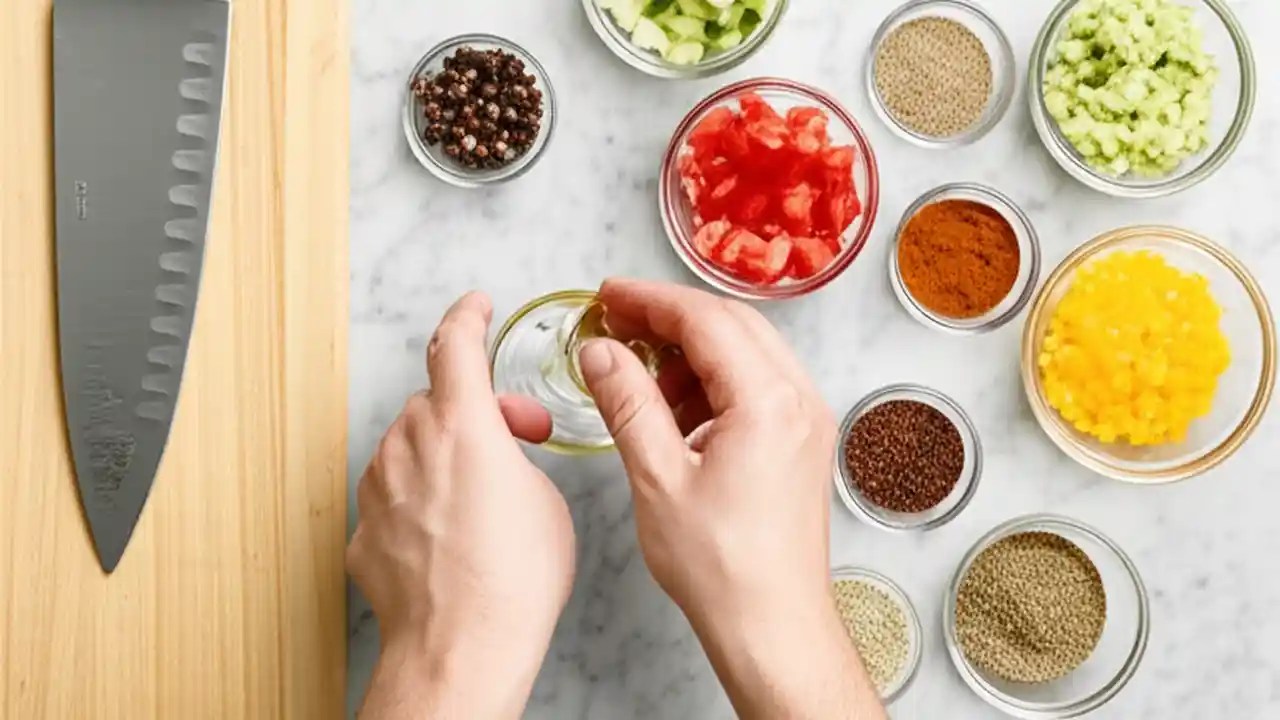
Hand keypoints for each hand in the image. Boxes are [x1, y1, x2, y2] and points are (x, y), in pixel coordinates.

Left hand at [347, 292, 574, 719]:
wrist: (461, 649)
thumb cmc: (513, 580)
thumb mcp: (544, 501)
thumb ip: (515, 457)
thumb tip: (501, 460)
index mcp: (461, 424)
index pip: (455, 344)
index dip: (467, 316)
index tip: (475, 306)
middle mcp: (409, 446)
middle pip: (435, 401)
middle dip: (475, 411)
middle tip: (516, 441)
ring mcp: (378, 489)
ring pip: (408, 447)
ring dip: (443, 455)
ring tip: (482, 499)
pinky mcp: (364, 531)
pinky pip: (393, 495)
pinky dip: (419, 500)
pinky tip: (450, 537)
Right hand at [578, 278, 883, 719]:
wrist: (774, 626)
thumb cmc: (722, 567)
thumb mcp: (658, 478)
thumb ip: (628, 403)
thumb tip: (601, 352)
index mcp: (768, 402)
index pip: (705, 319)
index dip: (650, 300)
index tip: (608, 296)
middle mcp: (800, 399)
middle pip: (732, 323)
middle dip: (670, 316)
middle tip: (616, 322)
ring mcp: (808, 419)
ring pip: (747, 351)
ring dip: (692, 351)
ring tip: (639, 376)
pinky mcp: (804, 441)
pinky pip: (758, 384)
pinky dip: (714, 382)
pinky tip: (675, 410)